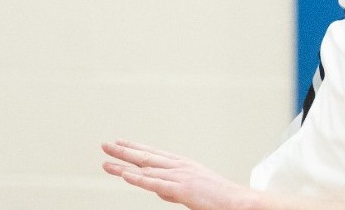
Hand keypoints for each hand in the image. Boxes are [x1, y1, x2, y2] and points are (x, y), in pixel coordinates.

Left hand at [102, 140, 257, 209]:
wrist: (238, 202)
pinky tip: (126, 175)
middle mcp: (180, 166)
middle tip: (105, 145)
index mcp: (183, 164)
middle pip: (146, 156)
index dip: (135, 147)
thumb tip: (158, 189)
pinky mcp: (182, 189)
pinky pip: (155, 183)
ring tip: (107, 161)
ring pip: (147, 167)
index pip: (153, 153)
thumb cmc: (218, 197)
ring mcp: (180, 176)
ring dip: (125, 164)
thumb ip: (173, 188)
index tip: (120, 142)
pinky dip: (139, 179)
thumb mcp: (193, 189)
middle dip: (124, 150)